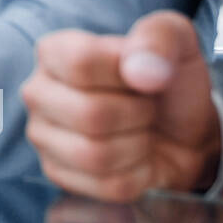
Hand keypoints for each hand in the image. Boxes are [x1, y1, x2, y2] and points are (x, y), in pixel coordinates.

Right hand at [22, 11, 221, 201]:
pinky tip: (137, 158)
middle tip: (147, 108)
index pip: (80, 63)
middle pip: (90, 114)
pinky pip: (107, 185)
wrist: (184, 133)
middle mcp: (37, 92)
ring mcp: (42, 136)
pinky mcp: (57, 173)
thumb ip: (159, 38)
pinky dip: (138, 175)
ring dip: (138, 146)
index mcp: (55, 51)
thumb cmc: (170, 83)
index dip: (126, 74)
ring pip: (95, 154)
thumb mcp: (176, 41)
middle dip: (137, 114)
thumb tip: (140, 72)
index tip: (145, 74)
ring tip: (142, 131)